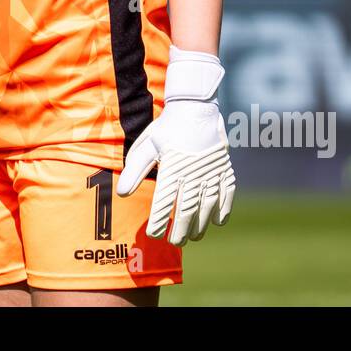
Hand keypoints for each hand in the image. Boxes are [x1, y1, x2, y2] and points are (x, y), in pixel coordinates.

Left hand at [116, 47, 235, 244]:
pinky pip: (227, 194)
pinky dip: (224, 210)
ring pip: (208, 206)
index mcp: (173, 168)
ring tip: (193, 237)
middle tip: (174, 242)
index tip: (153, 234)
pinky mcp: (225, 169)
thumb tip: (122, 193)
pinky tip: (218, 222)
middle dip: (180, 230)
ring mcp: (212, 172)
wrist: (196, 107)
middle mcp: (193, 173)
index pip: (164, 202)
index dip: (158, 221)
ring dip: (201, 224)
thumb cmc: (168, 128)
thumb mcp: (147, 145)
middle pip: (187, 210)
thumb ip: (135, 170)